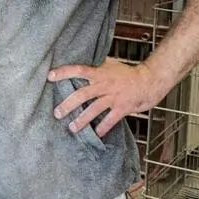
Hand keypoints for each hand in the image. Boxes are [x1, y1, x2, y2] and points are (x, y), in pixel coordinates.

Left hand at [50, 58, 171, 137]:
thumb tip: (77, 64)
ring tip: (72, 128)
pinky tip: (96, 134)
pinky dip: (103, 128)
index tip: (49, 76)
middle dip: (68, 105)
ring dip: (82, 120)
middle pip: (82, 94)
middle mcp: (104, 85)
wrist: (149, 80)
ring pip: (94, 109)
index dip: (64, 72)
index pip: (78, 69)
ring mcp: (113, 97)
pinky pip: (110, 120)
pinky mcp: (122, 108)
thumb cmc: (127, 73)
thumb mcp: (110, 65)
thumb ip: (95, 66)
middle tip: (57, 113)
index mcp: (99, 72)